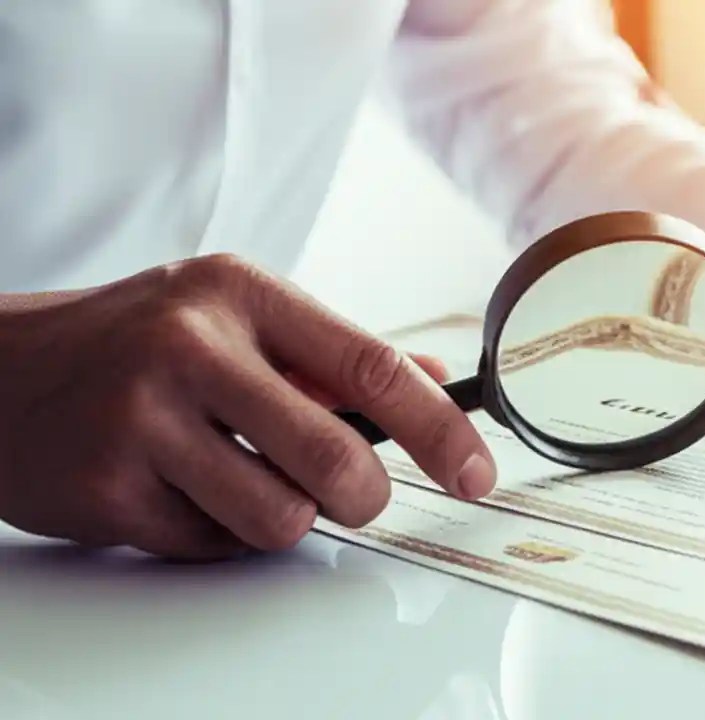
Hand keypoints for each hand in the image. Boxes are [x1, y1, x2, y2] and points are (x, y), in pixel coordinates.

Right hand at [0, 255, 496, 559]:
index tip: (477, 473)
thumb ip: (336, 355)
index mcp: (239, 292)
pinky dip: (219, 534)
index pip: (372, 365)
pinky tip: (186, 491)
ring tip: (243, 479)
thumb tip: (437, 378)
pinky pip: (214, 546)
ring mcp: (141, 419)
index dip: (440, 429)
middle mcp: (191, 346)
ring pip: (279, 518)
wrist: (0, 373)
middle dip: (363, 497)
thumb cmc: (136, 342)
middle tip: (352, 493)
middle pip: (335, 460)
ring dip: (282, 517)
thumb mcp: (235, 315)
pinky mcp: (107, 489)